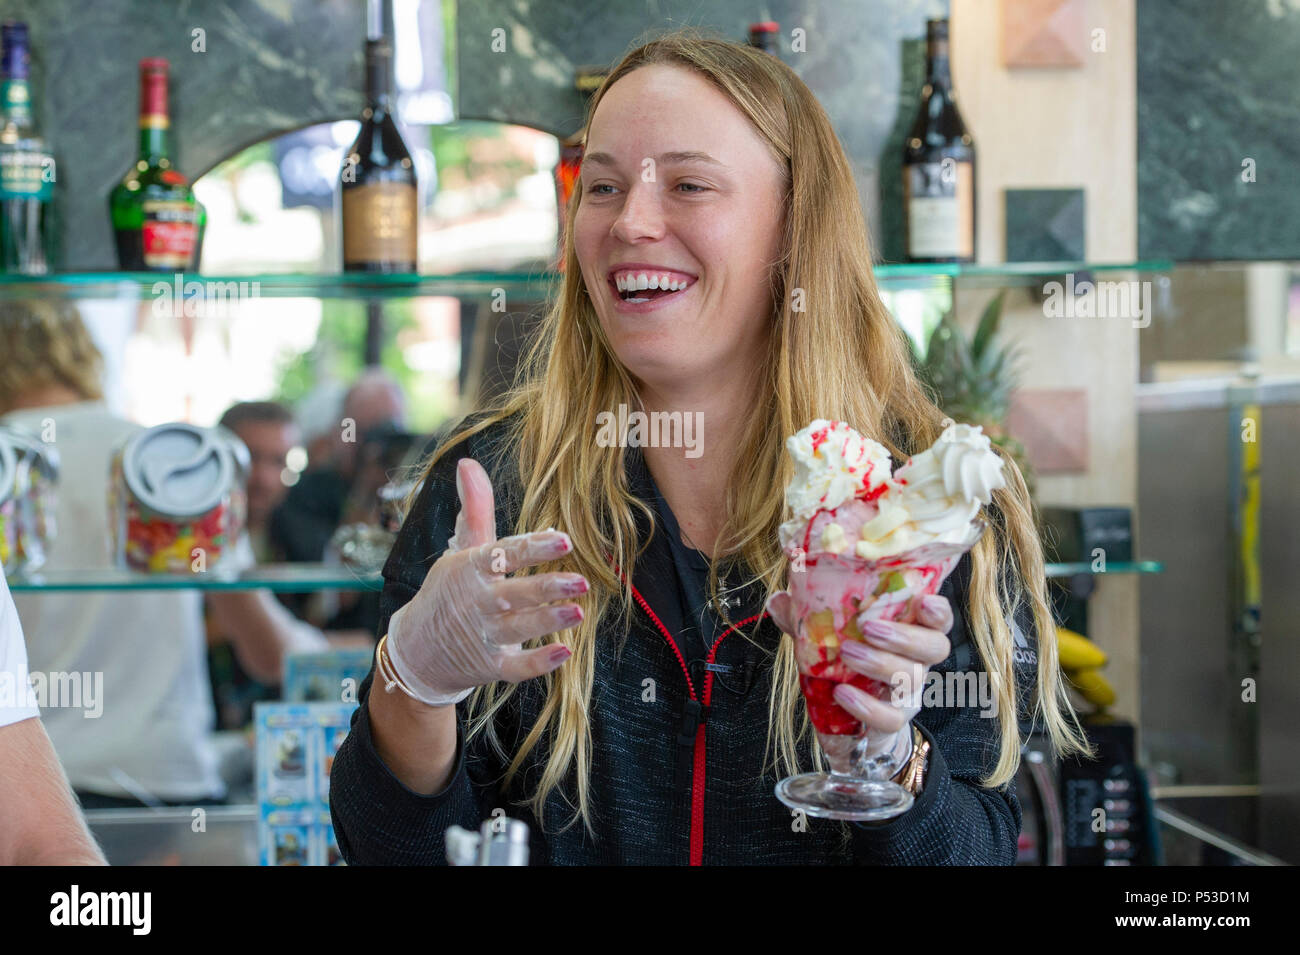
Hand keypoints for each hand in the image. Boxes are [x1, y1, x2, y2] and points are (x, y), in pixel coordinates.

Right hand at [385, 458, 588, 704]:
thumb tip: (468, 462)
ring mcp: (483, 637)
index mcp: (470, 569)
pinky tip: (563, 653)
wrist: (417, 651)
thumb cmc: (449, 591)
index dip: (533, 548)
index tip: (564, 539)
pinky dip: (537, 663)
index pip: (503, 555)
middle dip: (545, 587)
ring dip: (547, 622)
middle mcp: (477, 603)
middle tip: (581, 581)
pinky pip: (514, 668)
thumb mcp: (461, 549)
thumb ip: (475, 508)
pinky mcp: (489, 667)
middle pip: (513, 594)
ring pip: (517, 629)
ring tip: (579, 613)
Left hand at [766, 591, 953, 760]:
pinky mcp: (893, 721)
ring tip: (847, 653)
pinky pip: (890, 718)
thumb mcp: (826, 634)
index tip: (923, 602)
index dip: (937, 610)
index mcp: (909, 630)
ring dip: (880, 663)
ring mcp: (908, 693)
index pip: (938, 618)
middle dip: (906, 635)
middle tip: (870, 628)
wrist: (847, 721)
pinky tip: (842, 692)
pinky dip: (866, 705)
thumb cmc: (843, 663)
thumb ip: (806, 616)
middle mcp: (916, 660)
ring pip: (912, 678)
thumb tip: (778, 600)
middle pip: (935, 647)